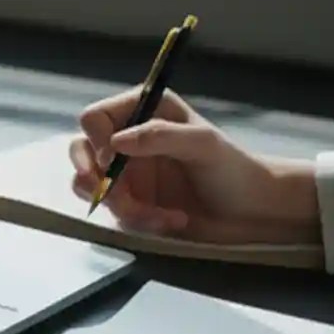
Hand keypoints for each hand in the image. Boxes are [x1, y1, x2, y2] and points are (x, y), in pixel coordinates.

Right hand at [70, 88, 320, 244]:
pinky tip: (170, 221)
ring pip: (90, 186)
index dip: (96, 141)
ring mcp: (126, 173)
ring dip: (121, 204)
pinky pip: (111, 212)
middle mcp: (128, 139)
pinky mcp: (129, 202)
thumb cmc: (234, 170)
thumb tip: (115, 143)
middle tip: (114, 196)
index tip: (112, 162)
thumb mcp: (203, 145)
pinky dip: (137, 220)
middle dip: (95, 178)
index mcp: (144, 112)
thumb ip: (160, 136)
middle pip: (80, 151)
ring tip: (157, 215)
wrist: (253, 214)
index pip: (95, 118)